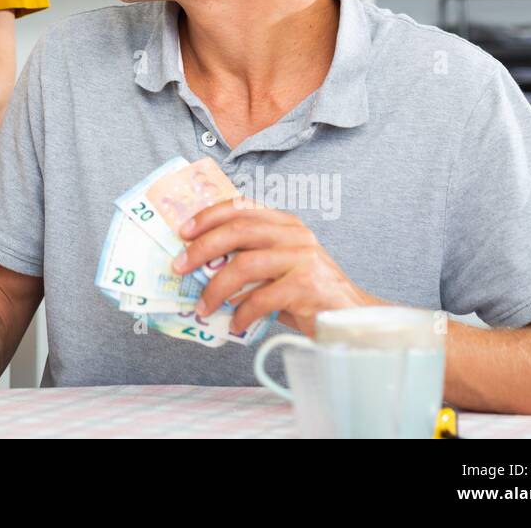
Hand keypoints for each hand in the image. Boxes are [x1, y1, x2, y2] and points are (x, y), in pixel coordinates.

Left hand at [174, 198, 379, 336]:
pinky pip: (262, 298)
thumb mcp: (277, 267)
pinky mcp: (308, 285)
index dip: (208, 216)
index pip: (241, 206)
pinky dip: (242, 312)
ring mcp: (303, 257)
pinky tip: (234, 324)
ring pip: (245, 264)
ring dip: (216, 288)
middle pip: (239, 230)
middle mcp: (295, 233)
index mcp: (285, 223)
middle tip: (179, 266)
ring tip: (202, 307)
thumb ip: (248, 258)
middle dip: (202, 248)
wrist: (351, 317)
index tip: (183, 232)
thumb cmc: (306, 294)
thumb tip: (198, 265)